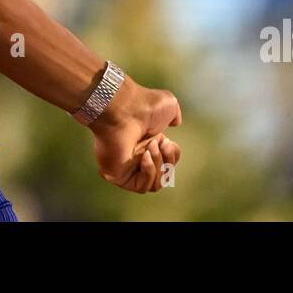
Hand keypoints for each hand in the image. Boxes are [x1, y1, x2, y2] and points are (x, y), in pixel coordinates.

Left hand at [88, 76, 181, 192]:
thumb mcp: (169, 106)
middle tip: (160, 143)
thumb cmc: (144, 105)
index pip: (167, 163)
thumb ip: (174, 115)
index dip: (173, 156)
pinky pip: (141, 187)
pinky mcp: (117, 176)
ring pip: (154, 184)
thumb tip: (175, 123)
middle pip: (163, 176)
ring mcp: (126, 168)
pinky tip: (144, 156)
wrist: (124, 108)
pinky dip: (148, 173)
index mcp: (146, 144)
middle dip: (167, 161)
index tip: (168, 143)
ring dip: (159, 165)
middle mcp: (136, 157)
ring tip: (150, 147)